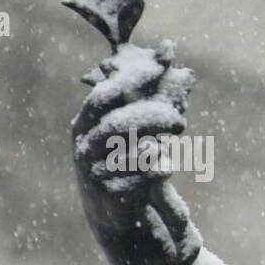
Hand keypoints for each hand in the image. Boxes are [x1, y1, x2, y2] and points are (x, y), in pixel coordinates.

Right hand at [72, 39, 194, 193]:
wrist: (118, 215)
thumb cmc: (129, 161)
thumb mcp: (138, 126)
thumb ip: (152, 92)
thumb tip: (169, 48)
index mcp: (86, 122)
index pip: (105, 95)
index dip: (132, 80)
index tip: (161, 67)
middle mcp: (84, 144)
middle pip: (118, 123)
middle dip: (151, 117)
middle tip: (181, 120)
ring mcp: (93, 171)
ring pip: (127, 150)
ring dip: (156, 143)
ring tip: (177, 138)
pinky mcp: (110, 195)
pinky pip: (137, 178)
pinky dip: (155, 170)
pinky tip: (167, 167)